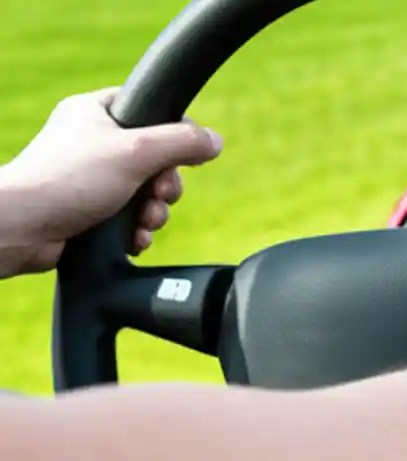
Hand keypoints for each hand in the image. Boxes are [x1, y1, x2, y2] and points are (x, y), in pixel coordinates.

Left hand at [0, 88, 222, 278]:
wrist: (23, 227)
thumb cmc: (69, 180)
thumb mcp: (138, 151)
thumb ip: (182, 142)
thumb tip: (215, 141)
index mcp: (95, 112)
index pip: (150, 109)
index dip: (174, 131)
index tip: (182, 154)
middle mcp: (92, 142)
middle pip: (156, 158)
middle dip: (166, 184)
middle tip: (159, 194)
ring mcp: (90, 178)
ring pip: (146, 192)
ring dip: (155, 212)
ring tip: (145, 222)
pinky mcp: (88, 210)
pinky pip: (129, 218)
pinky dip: (138, 230)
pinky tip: (135, 239)